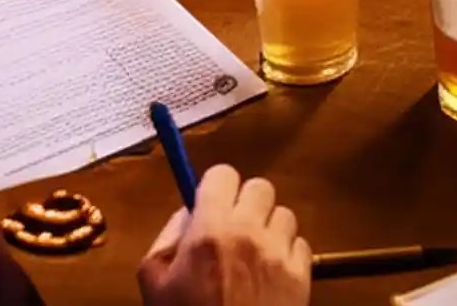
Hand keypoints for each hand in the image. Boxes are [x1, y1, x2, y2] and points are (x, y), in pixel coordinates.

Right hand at [139, 165, 310, 305]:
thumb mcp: (153, 281)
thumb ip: (168, 237)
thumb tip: (188, 211)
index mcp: (210, 232)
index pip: (222, 175)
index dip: (215, 187)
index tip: (211, 202)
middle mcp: (249, 234)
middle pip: (260, 187)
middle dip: (245, 203)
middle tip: (232, 226)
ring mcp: (281, 253)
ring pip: (284, 214)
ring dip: (269, 228)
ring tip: (251, 254)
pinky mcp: (303, 273)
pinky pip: (301, 244)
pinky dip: (287, 253)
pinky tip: (269, 273)